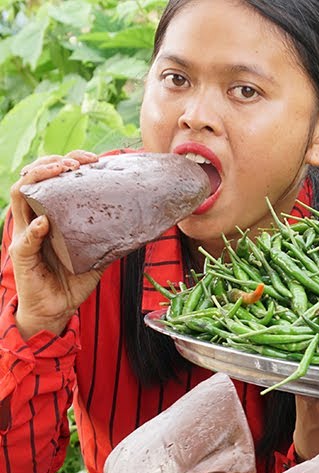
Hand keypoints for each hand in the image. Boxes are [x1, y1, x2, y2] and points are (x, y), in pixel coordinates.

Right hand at [9, 151, 104, 338]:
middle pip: (33, 178)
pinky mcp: (22, 256)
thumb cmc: (72, 280)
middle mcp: (34, 219)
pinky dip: (35, 229)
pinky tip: (46, 222)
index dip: (67, 162)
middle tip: (80, 162)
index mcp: (50, 214)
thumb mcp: (97, 255)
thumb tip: (140, 227)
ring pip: (21, 195)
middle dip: (54, 162)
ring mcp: (25, 235)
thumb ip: (109, 239)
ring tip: (63, 171)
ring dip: (40, 178)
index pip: (50, 178)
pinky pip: (25, 239)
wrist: (57, 309)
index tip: (92, 160)